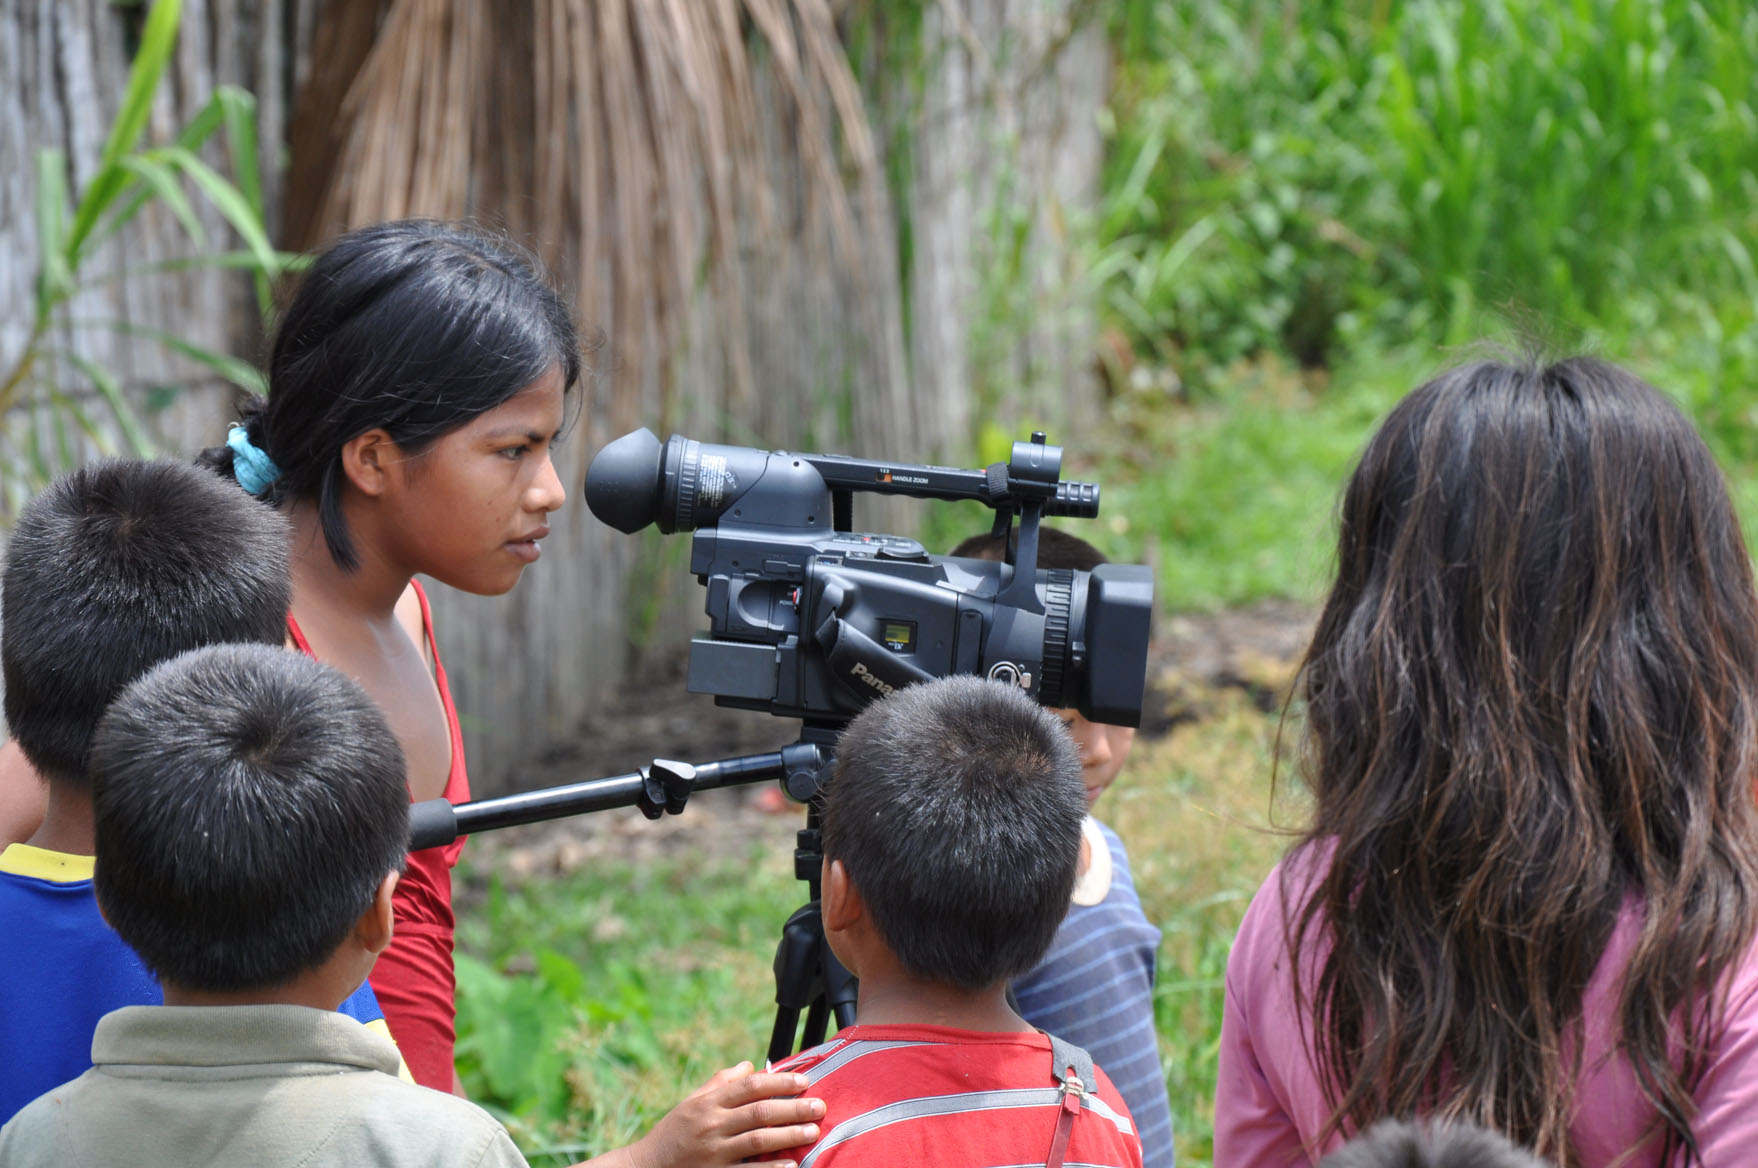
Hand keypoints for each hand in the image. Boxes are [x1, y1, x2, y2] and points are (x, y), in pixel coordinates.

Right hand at [592, 1062, 825, 1167]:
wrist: (646, 1167)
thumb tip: (750, 1064)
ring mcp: (713, 1151)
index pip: (750, 1086)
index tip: (804, 1080)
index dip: (780, 1082)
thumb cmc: (673, 1132)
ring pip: (757, 1140)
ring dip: (787, 1135)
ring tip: (812, 1132)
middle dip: (792, 1107)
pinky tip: (792, 1165)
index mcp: (709, 1102)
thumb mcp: (693, 1101)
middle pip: (759, 1111)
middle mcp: (712, 1124)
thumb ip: (721, 1082)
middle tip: (819, 1105)